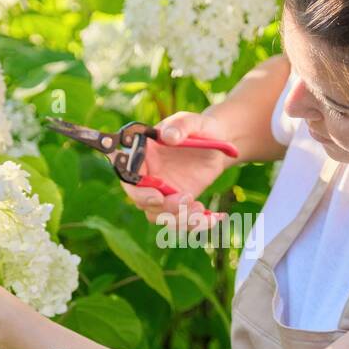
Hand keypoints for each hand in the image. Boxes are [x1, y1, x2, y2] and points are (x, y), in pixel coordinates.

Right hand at [121, 111, 230, 231]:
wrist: (219, 143)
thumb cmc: (201, 129)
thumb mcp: (193, 122)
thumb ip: (180, 126)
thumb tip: (168, 136)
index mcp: (143, 155)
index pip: (129, 178)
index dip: (139, 192)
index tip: (158, 197)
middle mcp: (149, 177)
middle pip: (144, 203)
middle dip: (165, 208)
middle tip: (189, 197)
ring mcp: (163, 193)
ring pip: (161, 217)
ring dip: (180, 219)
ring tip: (201, 209)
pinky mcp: (179, 205)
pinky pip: (181, 222)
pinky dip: (197, 225)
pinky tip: (214, 218)